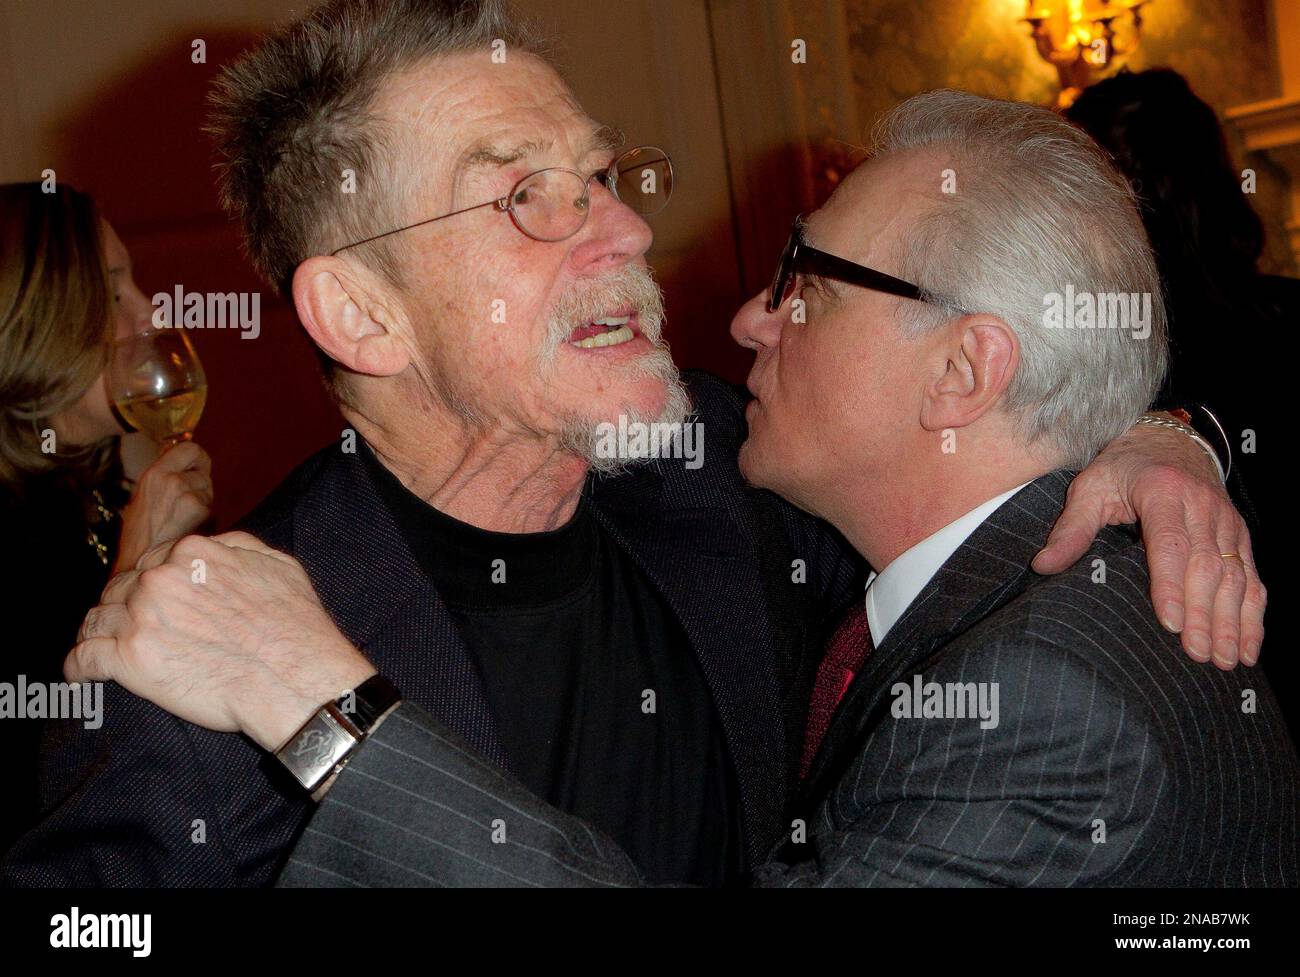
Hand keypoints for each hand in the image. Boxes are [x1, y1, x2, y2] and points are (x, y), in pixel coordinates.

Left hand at [70, 531, 374, 750]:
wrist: (293, 678)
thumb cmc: (294, 625)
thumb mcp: (277, 565)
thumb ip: (236, 546)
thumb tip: (213, 545)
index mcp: (190, 552)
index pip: (151, 562)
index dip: (150, 583)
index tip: (153, 601)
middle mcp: (159, 579)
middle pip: (120, 589)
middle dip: (122, 606)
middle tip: (130, 628)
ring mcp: (141, 619)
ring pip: (96, 620)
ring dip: (95, 632)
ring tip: (97, 646)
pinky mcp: (130, 660)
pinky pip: (83, 659)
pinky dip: (77, 667)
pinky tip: (79, 674)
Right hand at [113, 440, 213, 573]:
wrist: (140, 563)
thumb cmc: (140, 533)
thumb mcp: (144, 495)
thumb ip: (165, 476)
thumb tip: (185, 460)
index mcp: (155, 474)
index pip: (190, 448)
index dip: (196, 457)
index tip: (195, 465)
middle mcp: (174, 481)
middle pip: (204, 470)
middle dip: (199, 482)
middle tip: (186, 499)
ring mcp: (190, 496)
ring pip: (209, 490)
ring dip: (202, 501)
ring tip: (182, 518)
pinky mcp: (203, 513)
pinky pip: (212, 509)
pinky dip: (205, 518)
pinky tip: (188, 529)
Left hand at [1034, 422, 1263, 668]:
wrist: (1168, 441)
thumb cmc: (1122, 468)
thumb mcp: (1090, 487)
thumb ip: (1071, 528)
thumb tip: (1043, 565)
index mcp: (1162, 492)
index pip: (1171, 544)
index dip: (1172, 586)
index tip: (1171, 624)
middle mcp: (1202, 506)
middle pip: (1207, 566)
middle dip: (1205, 615)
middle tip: (1197, 655)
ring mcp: (1225, 522)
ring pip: (1235, 575)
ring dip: (1232, 621)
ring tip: (1223, 660)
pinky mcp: (1238, 535)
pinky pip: (1252, 576)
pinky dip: (1253, 614)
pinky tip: (1247, 646)